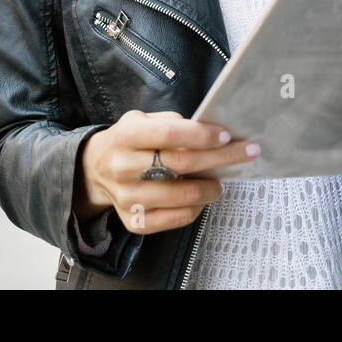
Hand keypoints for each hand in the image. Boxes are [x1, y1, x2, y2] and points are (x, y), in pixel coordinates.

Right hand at [75, 110, 259, 234]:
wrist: (94, 169)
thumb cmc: (129, 140)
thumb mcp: (143, 120)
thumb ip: (173, 124)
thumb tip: (212, 132)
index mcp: (126, 136)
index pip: (169, 135)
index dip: (201, 135)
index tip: (226, 135)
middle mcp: (122, 167)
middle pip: (180, 164)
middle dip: (220, 158)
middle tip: (247, 153)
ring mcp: (127, 198)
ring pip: (180, 195)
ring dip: (209, 188)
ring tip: (222, 181)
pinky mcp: (133, 221)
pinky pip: (173, 219)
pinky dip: (195, 208)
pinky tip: (202, 197)